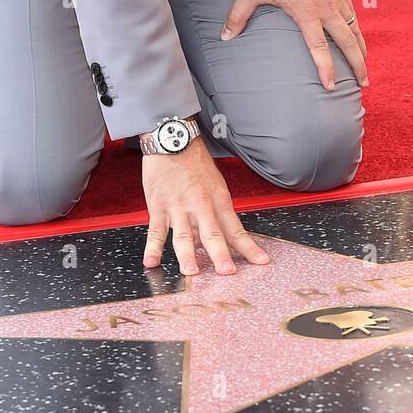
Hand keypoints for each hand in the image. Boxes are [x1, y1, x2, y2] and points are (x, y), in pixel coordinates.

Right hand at [142, 136, 269, 275]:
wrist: (173, 140)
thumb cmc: (195, 163)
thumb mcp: (215, 184)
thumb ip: (217, 212)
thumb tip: (219, 238)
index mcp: (218, 201)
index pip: (236, 229)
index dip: (249, 247)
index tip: (261, 262)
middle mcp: (201, 206)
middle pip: (212, 235)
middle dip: (220, 255)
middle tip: (227, 273)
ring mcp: (179, 208)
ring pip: (184, 235)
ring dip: (188, 255)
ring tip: (191, 272)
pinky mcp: (159, 207)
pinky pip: (156, 231)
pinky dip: (153, 247)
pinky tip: (152, 262)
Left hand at [221, 0, 368, 90]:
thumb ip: (239, 14)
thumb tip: (225, 36)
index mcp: (306, 12)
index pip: (318, 47)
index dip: (326, 68)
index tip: (331, 86)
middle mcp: (326, 8)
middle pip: (347, 42)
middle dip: (357, 64)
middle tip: (363, 83)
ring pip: (355, 29)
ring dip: (362, 49)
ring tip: (365, 66)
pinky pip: (353, 13)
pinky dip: (358, 28)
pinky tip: (358, 37)